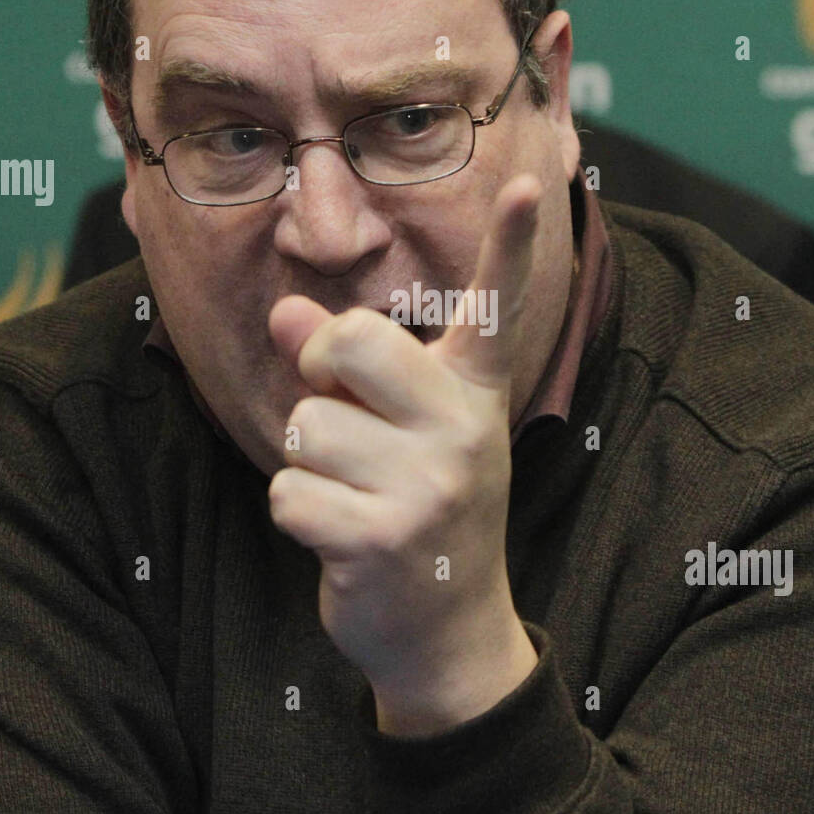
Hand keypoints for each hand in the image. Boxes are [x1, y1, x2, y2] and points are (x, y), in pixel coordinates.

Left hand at [267, 173, 542, 734]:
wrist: (448, 630)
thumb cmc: (416, 506)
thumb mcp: (399, 431)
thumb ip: (344, 370)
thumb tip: (286, 314)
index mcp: (473, 392)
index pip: (495, 307)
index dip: (510, 244)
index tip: (526, 183)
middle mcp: (463, 429)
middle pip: (351, 340)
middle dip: (321, 374)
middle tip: (344, 417)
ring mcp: (430, 485)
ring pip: (308, 425)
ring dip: (308, 464)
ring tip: (353, 494)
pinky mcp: (384, 538)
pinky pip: (289, 492)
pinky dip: (296, 516)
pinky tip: (341, 536)